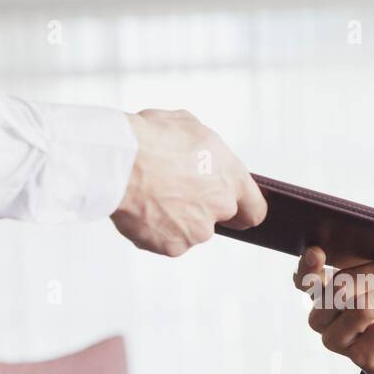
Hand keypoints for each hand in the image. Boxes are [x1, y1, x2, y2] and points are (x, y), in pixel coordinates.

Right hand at [111, 109, 266, 256]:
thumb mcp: (189, 126)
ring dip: (174, 218)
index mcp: (231, 178)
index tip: (235, 212)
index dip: (244, 210)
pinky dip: (152, 230)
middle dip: (199, 208)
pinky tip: (139, 209)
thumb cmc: (151, 139)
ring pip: (189, 230)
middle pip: (216, 218)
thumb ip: (206, 151)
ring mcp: (197, 231)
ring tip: (149, 194)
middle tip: (172, 190)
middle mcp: (220, 208)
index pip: (254, 209)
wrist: (118, 162)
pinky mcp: (173, 247)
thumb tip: (201, 155)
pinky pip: (164, 241)